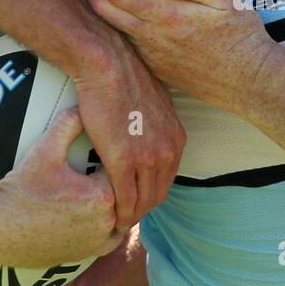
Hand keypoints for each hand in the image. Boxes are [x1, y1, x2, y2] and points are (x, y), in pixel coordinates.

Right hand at [0, 108, 122, 265]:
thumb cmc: (20, 189)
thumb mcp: (45, 149)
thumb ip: (69, 123)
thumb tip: (85, 103)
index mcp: (102, 195)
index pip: (124, 168)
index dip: (119, 156)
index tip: (113, 146)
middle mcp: (107, 222)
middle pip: (127, 193)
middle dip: (122, 178)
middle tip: (117, 163)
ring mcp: (99, 241)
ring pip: (124, 217)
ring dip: (121, 203)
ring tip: (112, 185)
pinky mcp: (89, 254)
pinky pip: (112, 237)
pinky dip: (112, 225)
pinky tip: (106, 211)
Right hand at [74, 36, 184, 230]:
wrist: (109, 65)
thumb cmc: (126, 78)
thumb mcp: (156, 104)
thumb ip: (158, 126)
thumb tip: (152, 133)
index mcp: (176, 139)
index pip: (168, 179)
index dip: (152, 194)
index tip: (139, 200)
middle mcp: (167, 151)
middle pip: (157, 194)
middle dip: (142, 209)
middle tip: (126, 217)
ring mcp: (146, 158)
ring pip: (142, 200)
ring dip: (130, 214)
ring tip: (116, 220)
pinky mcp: (122, 160)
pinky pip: (123, 196)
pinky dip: (118, 210)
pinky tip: (110, 214)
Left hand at [79, 0, 273, 113]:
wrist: (250, 82)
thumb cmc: (243, 37)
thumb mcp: (227, 0)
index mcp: (168, 16)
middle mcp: (153, 38)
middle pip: (105, 10)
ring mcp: (152, 56)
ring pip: (114, 28)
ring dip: (104, 6)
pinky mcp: (157, 68)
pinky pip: (129, 43)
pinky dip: (120, 25)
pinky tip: (126, 13)